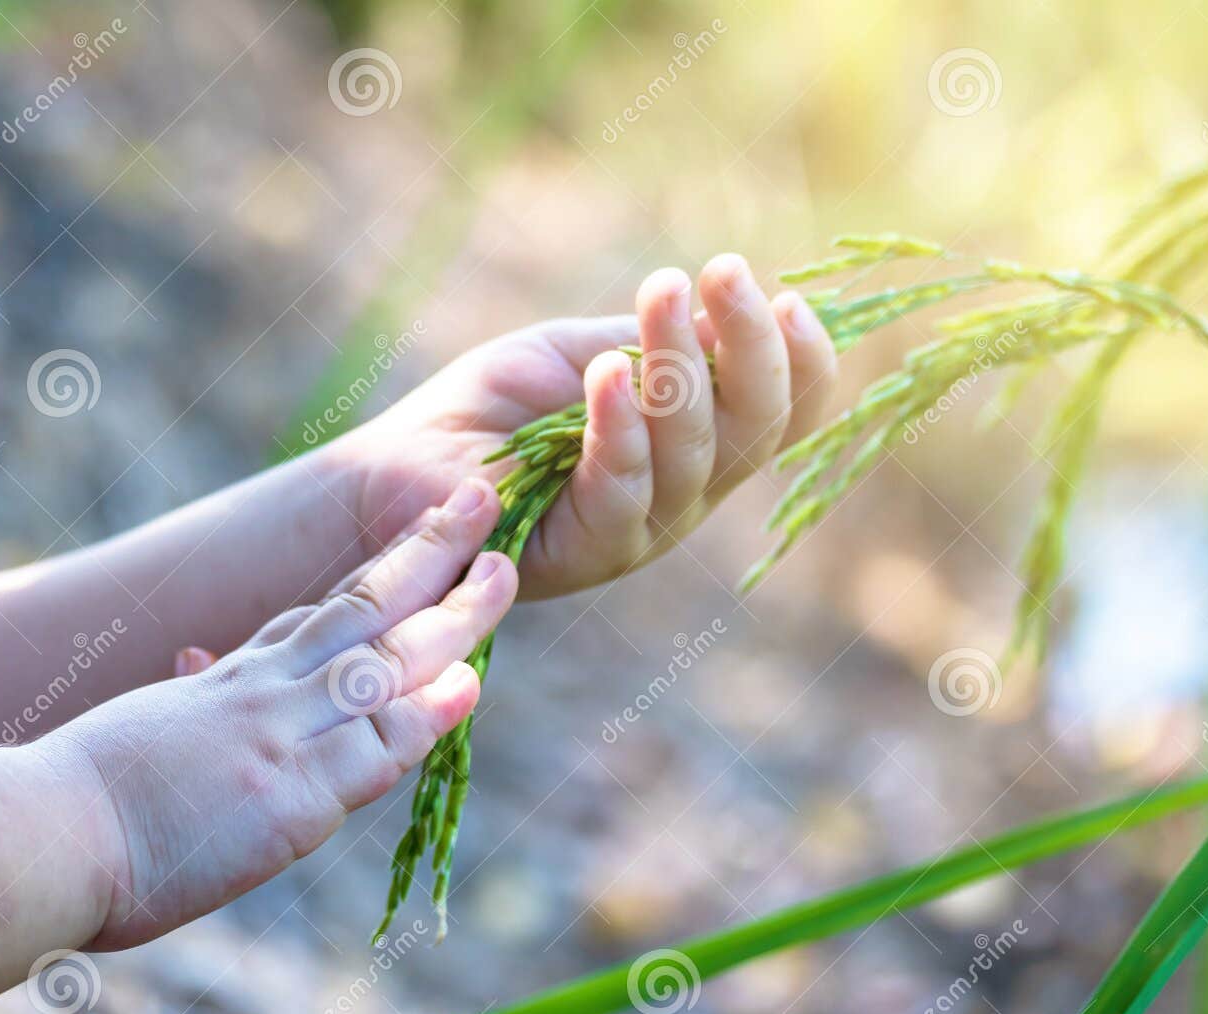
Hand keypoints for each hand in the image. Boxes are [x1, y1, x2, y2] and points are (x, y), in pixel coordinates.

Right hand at [48, 477, 515, 950]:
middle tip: (483, 498)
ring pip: (382, 658)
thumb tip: (191, 657)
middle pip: (363, 605)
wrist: (38, 834)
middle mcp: (261, 691)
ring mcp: (278, 735)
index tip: (425, 540)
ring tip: (505, 569)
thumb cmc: (68, 800)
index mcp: (225, 681)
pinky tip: (468, 684)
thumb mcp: (139, 733)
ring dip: (451, 614)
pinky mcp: (288, 794)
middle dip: (430, 552)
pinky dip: (424, 715)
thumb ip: (186, 696)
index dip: (381, 576)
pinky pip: (371, 748)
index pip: (319, 615)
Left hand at [342, 254, 838, 597]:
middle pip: (757, 429)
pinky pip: (622, 485)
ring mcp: (645, 527)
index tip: (789, 296)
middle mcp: (688, 492)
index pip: (785, 415)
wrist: (404, 466)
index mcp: (699, 444)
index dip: (804, 363)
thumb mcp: (585, 352)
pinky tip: (605, 371)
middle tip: (723, 270)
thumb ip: (657, 342)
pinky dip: (617, 423)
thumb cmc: (495, 409)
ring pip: (695, 450)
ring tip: (662, 289)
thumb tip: (737, 303)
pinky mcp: (588, 549)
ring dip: (680, 364)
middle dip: (750, 344)